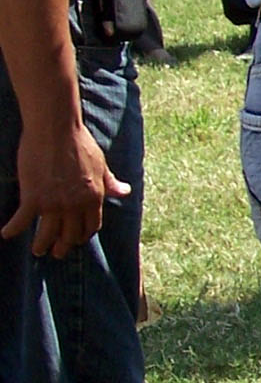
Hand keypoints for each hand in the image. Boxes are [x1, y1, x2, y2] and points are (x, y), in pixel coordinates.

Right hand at [1, 118, 131, 257]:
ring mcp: (54, 204)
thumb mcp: (100, 164)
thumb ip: (110, 182)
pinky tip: (6, 234)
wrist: (55, 130)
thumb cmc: (79, 142)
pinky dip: (13, 229)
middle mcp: (75, 205)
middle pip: (70, 235)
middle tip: (57, 252)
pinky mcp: (33, 198)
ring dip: (42, 246)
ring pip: (48, 235)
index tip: (76, 239)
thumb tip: (125, 191)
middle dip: (64, 247)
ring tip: (38, 251)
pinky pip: (22, 220)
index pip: (91, 226)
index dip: (83, 235)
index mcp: (93, 197)